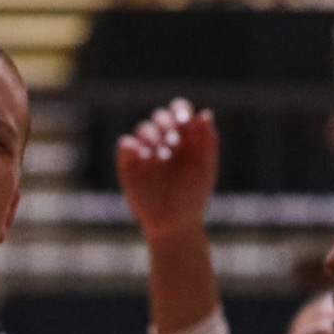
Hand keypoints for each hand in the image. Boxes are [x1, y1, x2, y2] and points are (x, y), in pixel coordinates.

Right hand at [116, 99, 219, 242]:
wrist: (175, 223)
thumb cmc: (193, 196)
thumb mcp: (206, 168)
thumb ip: (208, 141)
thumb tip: (205, 114)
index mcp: (183, 136)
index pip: (179, 111)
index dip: (180, 110)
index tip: (185, 122)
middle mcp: (163, 140)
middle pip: (160, 116)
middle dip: (167, 125)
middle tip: (175, 144)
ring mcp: (145, 150)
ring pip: (143, 128)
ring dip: (153, 136)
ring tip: (162, 157)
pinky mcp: (128, 163)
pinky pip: (125, 144)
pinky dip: (134, 145)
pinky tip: (146, 158)